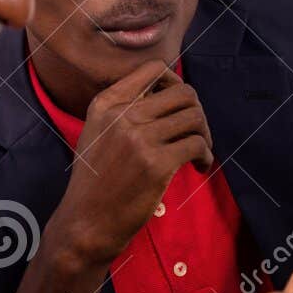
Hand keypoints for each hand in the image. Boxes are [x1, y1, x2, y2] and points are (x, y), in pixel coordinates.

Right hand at [50, 59, 213, 262]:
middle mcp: (122, 115)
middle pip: (183, 93)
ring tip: (199, 152)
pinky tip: (199, 167)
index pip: (153, 69)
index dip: (176, 84)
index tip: (179, 107)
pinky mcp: (157, 164)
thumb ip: (124, 110)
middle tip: (195, 134)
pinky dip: (206, 155)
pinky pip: (198, 145)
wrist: (86, 223)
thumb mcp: (97, 133)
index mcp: (106, 103)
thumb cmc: (96, 181)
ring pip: (194, 117)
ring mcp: (139, 139)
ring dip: (204, 134)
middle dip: (197, 112)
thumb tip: (168, 92)